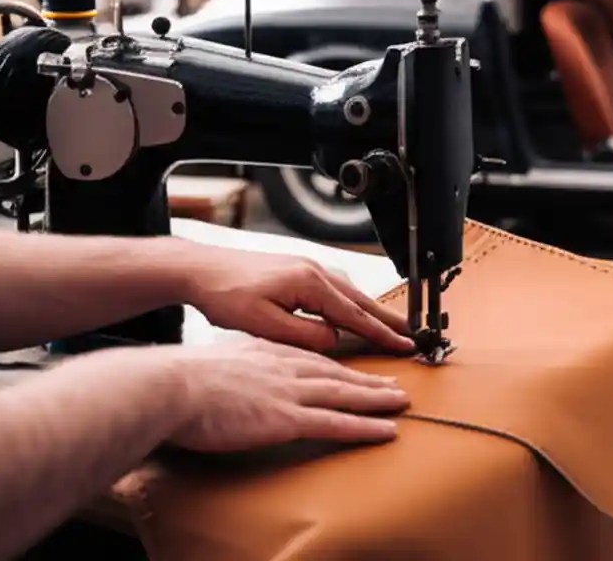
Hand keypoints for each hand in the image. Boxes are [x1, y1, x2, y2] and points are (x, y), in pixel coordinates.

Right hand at [155, 338, 409, 451]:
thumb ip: (234, 368)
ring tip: (400, 402)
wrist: (172, 385)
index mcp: (267, 353)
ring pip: (345, 394)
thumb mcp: (216, 362)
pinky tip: (386, 430)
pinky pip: (337, 423)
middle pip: (337, 373)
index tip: (355, 369)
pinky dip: (366, 426)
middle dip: (368, 379)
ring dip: (376, 399)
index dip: (338, 366)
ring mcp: (290, 392)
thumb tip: (231, 376)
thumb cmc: (182, 379)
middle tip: (392, 384)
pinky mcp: (288, 418)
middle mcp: (285, 368)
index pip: (312, 359)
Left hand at [179, 243, 413, 354]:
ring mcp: (306, 267)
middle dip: (388, 319)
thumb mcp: (265, 326)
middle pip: (361, 300)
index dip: (381, 334)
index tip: (403, 346)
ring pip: (349, 293)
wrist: (200, 269)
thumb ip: (305, 336)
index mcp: (310, 284)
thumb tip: (334, 341)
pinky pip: (335, 289)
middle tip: (412, 335)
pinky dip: (351, 303)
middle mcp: (314, 270)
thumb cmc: (225, 295)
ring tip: (389, 327)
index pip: (355, 316)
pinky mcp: (297, 269)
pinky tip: (351, 312)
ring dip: (370, 311)